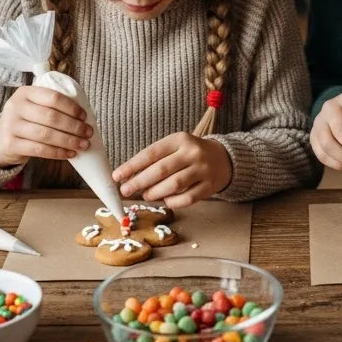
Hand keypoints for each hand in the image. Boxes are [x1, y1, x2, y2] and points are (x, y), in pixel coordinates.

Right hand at [0, 86, 91, 167]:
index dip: (72, 108)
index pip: (53, 97)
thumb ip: (52, 105)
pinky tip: (70, 154)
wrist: (1, 138)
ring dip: (69, 140)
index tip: (85, 116)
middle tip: (88, 133)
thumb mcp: (34, 106)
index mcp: (25, 92)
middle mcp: (15, 107)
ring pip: (46, 135)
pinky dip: (58, 152)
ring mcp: (11, 126)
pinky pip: (39, 150)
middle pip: (51, 117)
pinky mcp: (11, 144)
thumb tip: (85, 117)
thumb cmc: (28, 120)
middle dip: (74, 126)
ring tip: (83, 144)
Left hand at [112, 132, 231, 208]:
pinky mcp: (210, 186)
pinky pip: (187, 198)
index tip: (117, 176)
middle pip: (161, 170)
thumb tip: (130, 178)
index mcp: (180, 139)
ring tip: (145, 195)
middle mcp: (192, 153)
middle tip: (126, 190)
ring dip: (155, 193)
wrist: (224, 158)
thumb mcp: (174, 148)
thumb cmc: (190, 154)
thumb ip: (155, 160)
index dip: (132, 166)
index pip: (151, 153)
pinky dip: (172, 202)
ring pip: (174, 184)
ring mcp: (203, 170)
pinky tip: (165, 200)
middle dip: (139, 182)